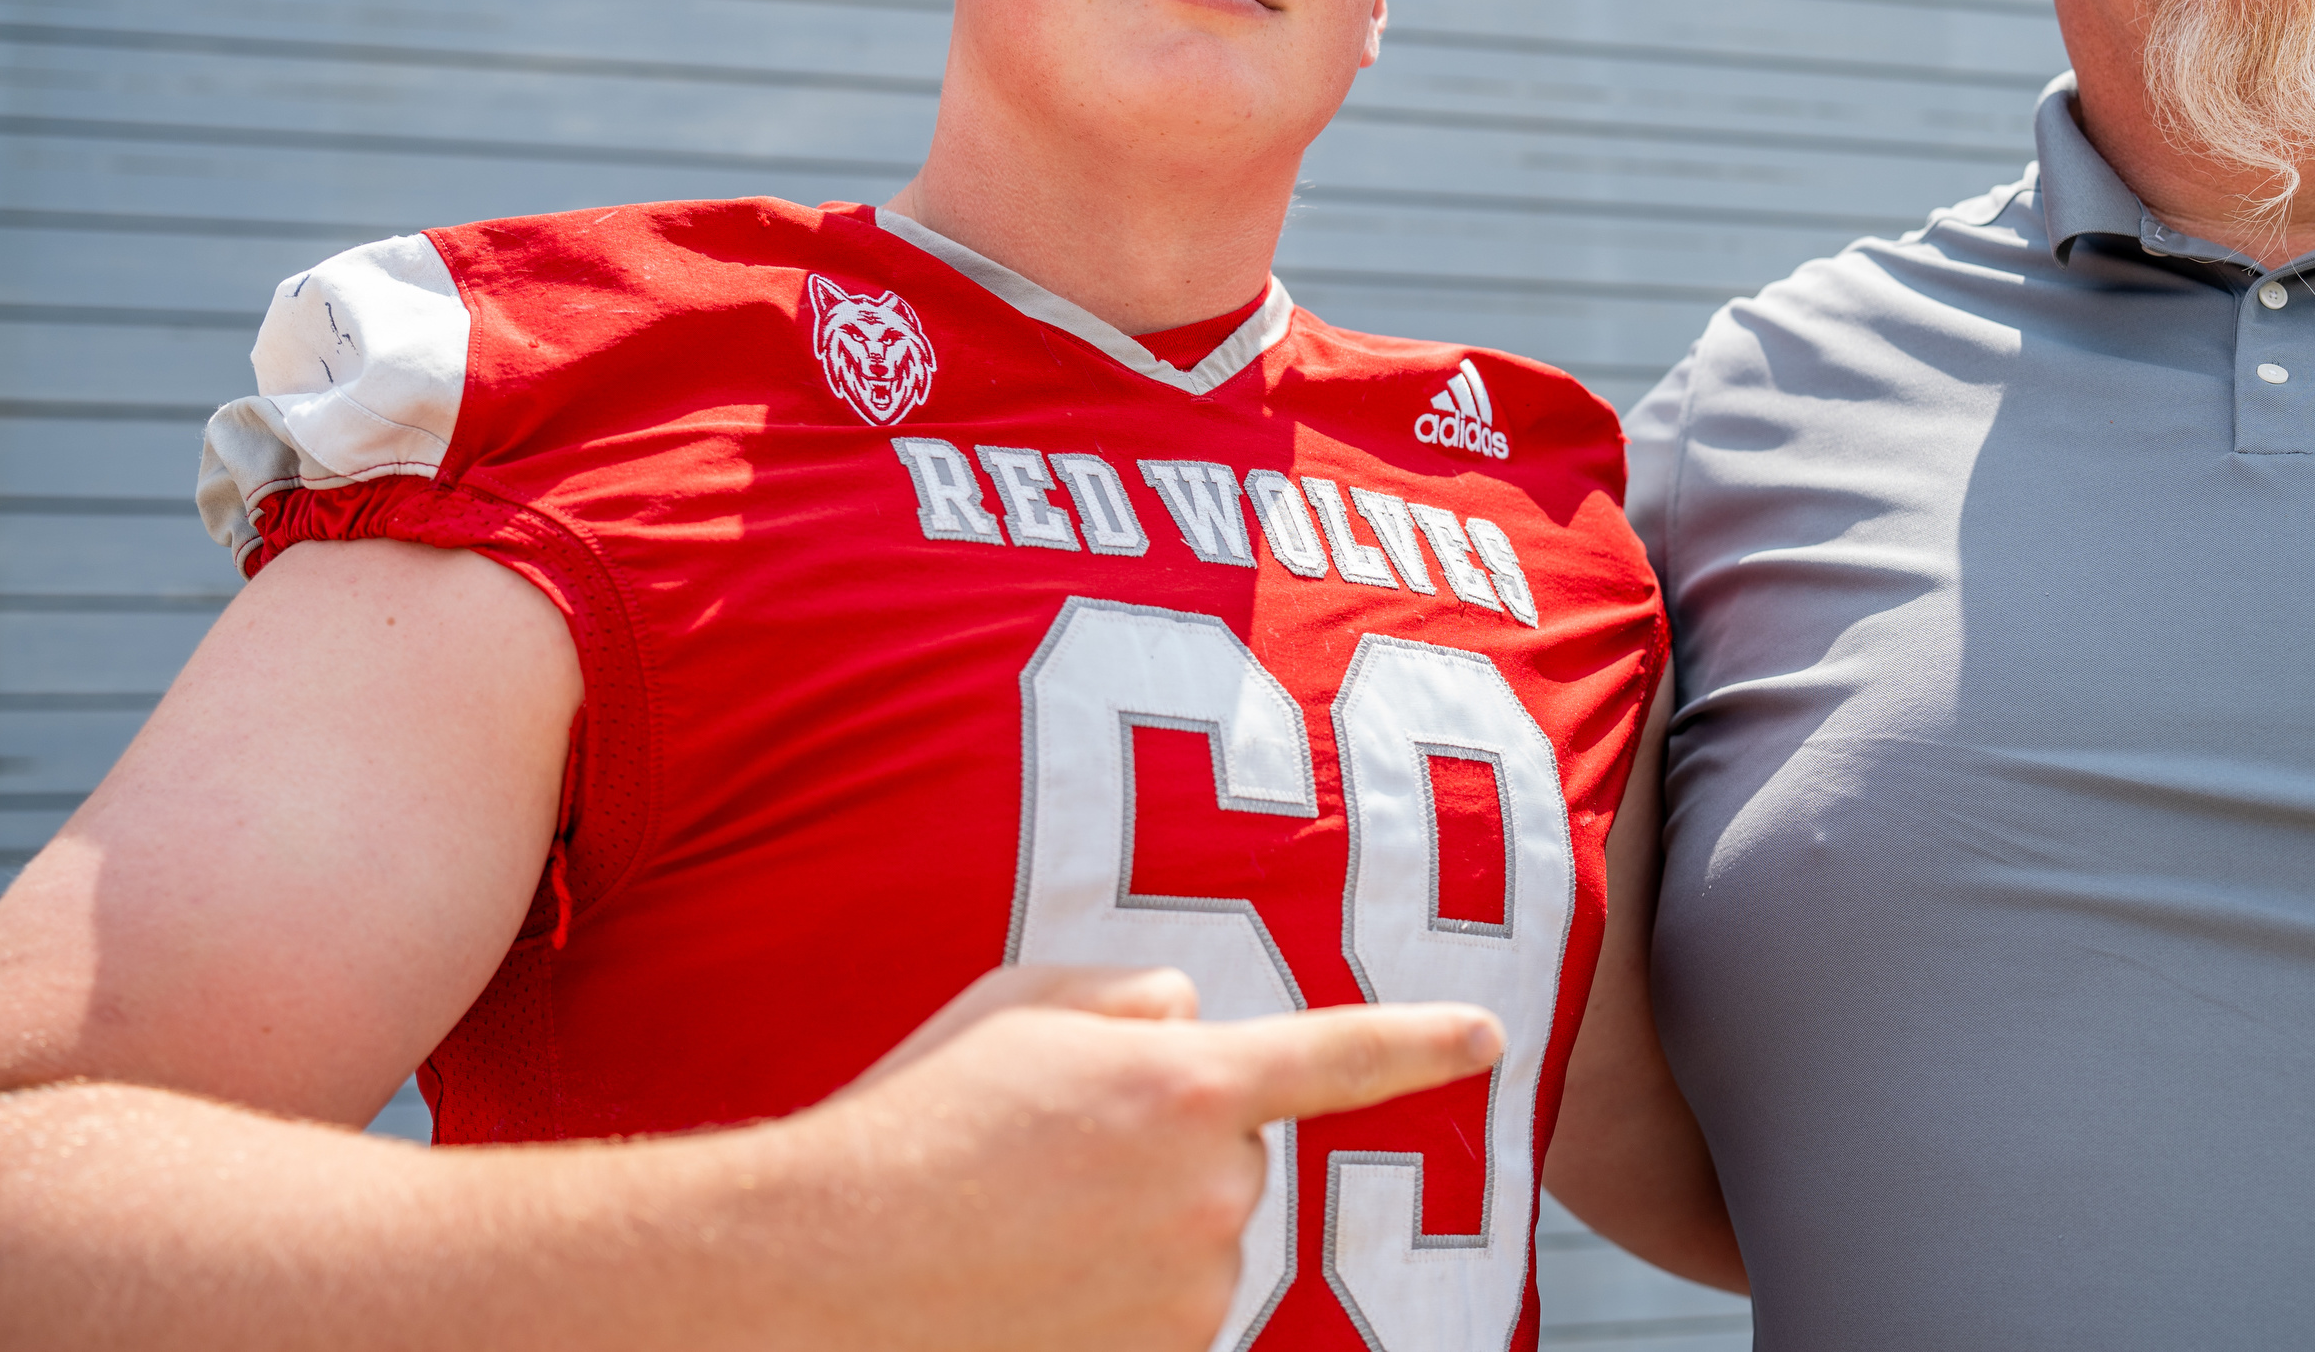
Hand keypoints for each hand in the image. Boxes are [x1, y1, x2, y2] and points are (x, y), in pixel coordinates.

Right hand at [754, 966, 1504, 1349]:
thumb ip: (1131, 1000)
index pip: (1338, 1054)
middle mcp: (1210, 1190)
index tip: (1489, 1036)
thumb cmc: (914, 1121)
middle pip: (1234, 1158)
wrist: (825, 1267)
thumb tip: (1190, 1020)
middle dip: (1168, 1152)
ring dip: (1135, 1232)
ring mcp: (1189, 1290)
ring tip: (1019, 1226)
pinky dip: (1114, 1299)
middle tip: (1050, 1159)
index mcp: (1185, 1082)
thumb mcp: (1020, 1009)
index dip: (1423, 1042)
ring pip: (1199, 1243)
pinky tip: (1029, 1285)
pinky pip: (1165, 1313)